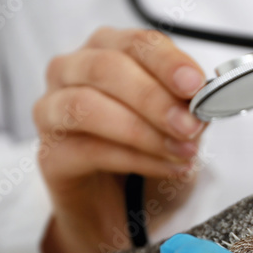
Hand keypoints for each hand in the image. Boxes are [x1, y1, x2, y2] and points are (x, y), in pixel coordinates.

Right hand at [34, 27, 207, 252]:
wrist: (116, 209)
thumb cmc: (145, 153)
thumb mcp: (177, 126)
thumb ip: (187, 107)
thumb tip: (203, 101)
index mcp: (107, 49)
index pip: (137, 43)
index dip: (167, 62)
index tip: (196, 85)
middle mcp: (71, 71)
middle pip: (106, 67)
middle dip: (154, 98)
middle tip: (189, 125)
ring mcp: (52, 110)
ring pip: (87, 105)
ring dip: (142, 130)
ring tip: (182, 152)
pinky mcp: (49, 153)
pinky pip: (87, 149)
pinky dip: (133, 159)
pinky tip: (166, 168)